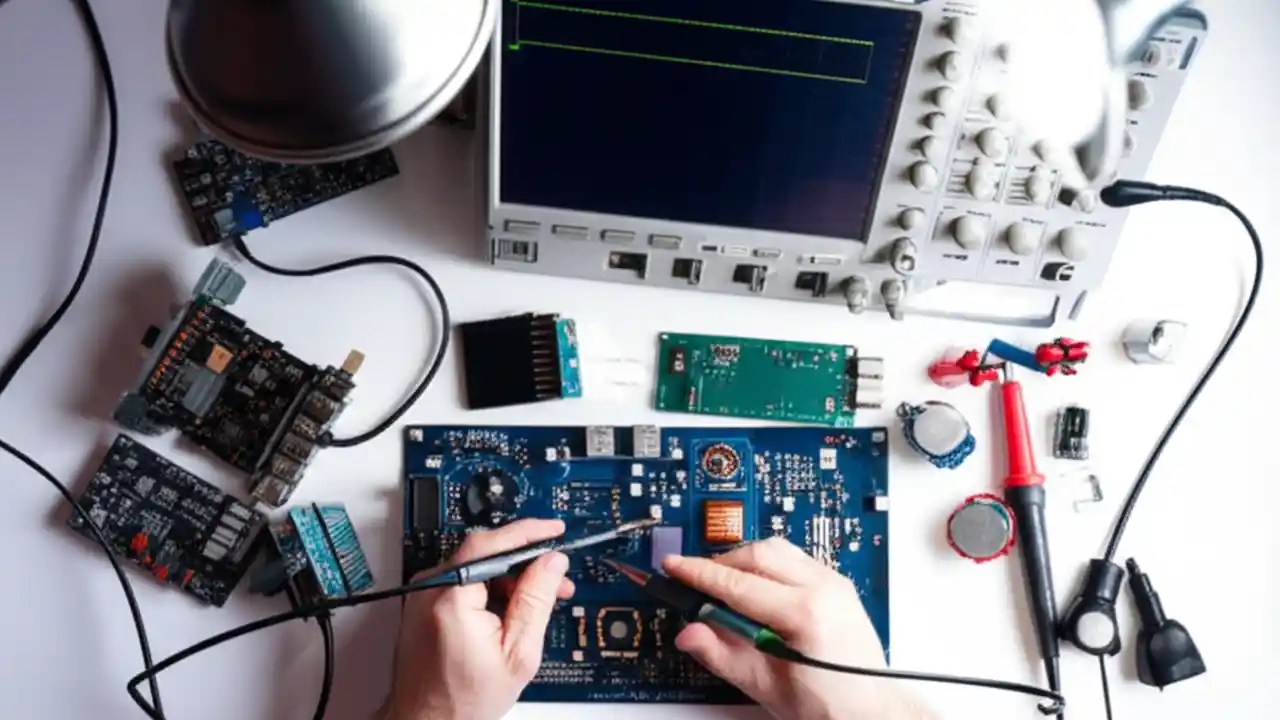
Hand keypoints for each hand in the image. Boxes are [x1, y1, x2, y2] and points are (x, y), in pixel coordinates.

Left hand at [380, 519, 574, 719]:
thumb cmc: (462, 700)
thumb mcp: (517, 654)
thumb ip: (536, 601)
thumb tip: (553, 562)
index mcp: (452, 599)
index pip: (491, 543)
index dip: (528, 532)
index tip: (554, 531)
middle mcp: (431, 589)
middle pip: (486, 552)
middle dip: (526, 562)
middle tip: (557, 578)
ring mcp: (423, 593)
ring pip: (477, 566)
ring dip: (510, 577)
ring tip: (539, 601)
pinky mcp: (424, 600)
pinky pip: (464, 580)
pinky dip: (490, 588)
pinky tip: (512, 608)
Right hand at [664, 538, 932, 719]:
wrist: (868, 711)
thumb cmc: (827, 706)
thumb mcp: (764, 686)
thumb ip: (721, 655)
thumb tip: (689, 632)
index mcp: (804, 615)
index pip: (738, 584)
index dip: (699, 573)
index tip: (675, 567)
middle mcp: (824, 589)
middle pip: (759, 554)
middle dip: (721, 564)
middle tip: (696, 583)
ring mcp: (835, 583)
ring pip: (778, 549)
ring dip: (746, 561)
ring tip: (726, 587)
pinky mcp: (838, 584)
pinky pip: (795, 558)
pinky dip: (769, 566)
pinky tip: (757, 588)